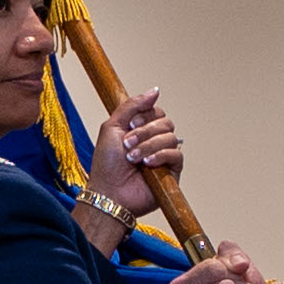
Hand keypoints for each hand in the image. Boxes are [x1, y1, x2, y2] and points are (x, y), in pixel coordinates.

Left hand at [88, 85, 176, 214]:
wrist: (109, 192)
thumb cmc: (106, 164)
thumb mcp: (112, 126)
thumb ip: (132, 105)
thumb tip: (154, 91)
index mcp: (141, 129)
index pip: (156, 112)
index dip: (144, 116)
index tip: (129, 125)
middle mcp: (154, 141)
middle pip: (165, 122)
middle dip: (144, 132)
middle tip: (127, 144)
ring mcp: (164, 156)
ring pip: (170, 137)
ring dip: (148, 145)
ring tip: (133, 158)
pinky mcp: (172, 172)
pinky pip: (176, 154)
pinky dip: (160, 156)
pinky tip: (147, 164)